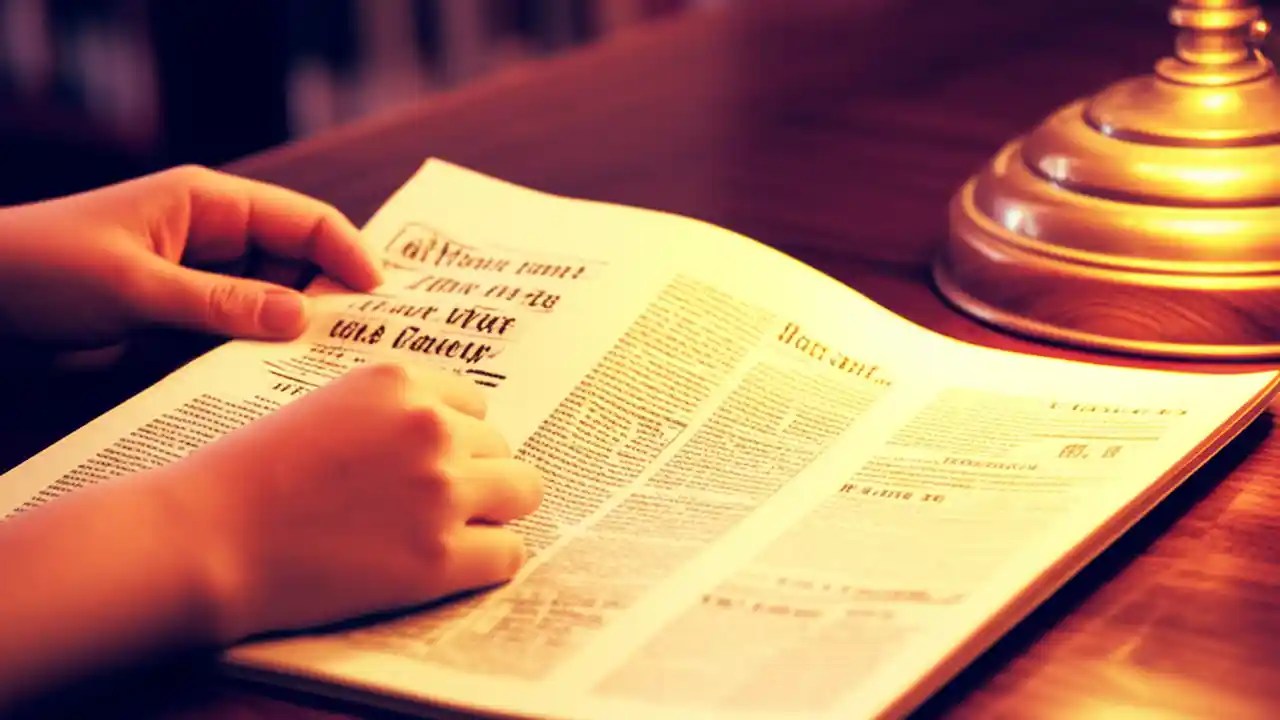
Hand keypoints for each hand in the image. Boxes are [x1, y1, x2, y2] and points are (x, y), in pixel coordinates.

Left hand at [0, 165, 380, 348]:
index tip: (380, 301)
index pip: (304, 220)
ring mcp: (200, 273)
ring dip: (300, 327)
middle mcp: (213, 233)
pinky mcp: (183, 311)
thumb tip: (302, 318)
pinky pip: (240, 325)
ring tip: (333, 368)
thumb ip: (221, 303)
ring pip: (274, 297)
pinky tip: (283, 377)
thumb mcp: (136, 286)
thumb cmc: (44, 268)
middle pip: (298, 260)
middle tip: (366, 345)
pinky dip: (263, 346)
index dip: (349, 254)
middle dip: (333, 296)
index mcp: (208, 203)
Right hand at [152, 362, 542, 641]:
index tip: (426, 463)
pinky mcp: (438, 558)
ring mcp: (440, 492)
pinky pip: (509, 554)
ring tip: (450, 532)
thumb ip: (389, 408)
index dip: (454, 438)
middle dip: (473, 474)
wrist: (208, 537)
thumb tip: (450, 428)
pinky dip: (487, 561)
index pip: (474, 404)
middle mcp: (430, 427)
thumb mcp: (325, 404)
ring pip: (522, 492)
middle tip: (429, 505)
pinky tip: (451, 566)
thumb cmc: (250, 474)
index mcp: (399, 382)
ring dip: (492, 512)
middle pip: (501, 447)